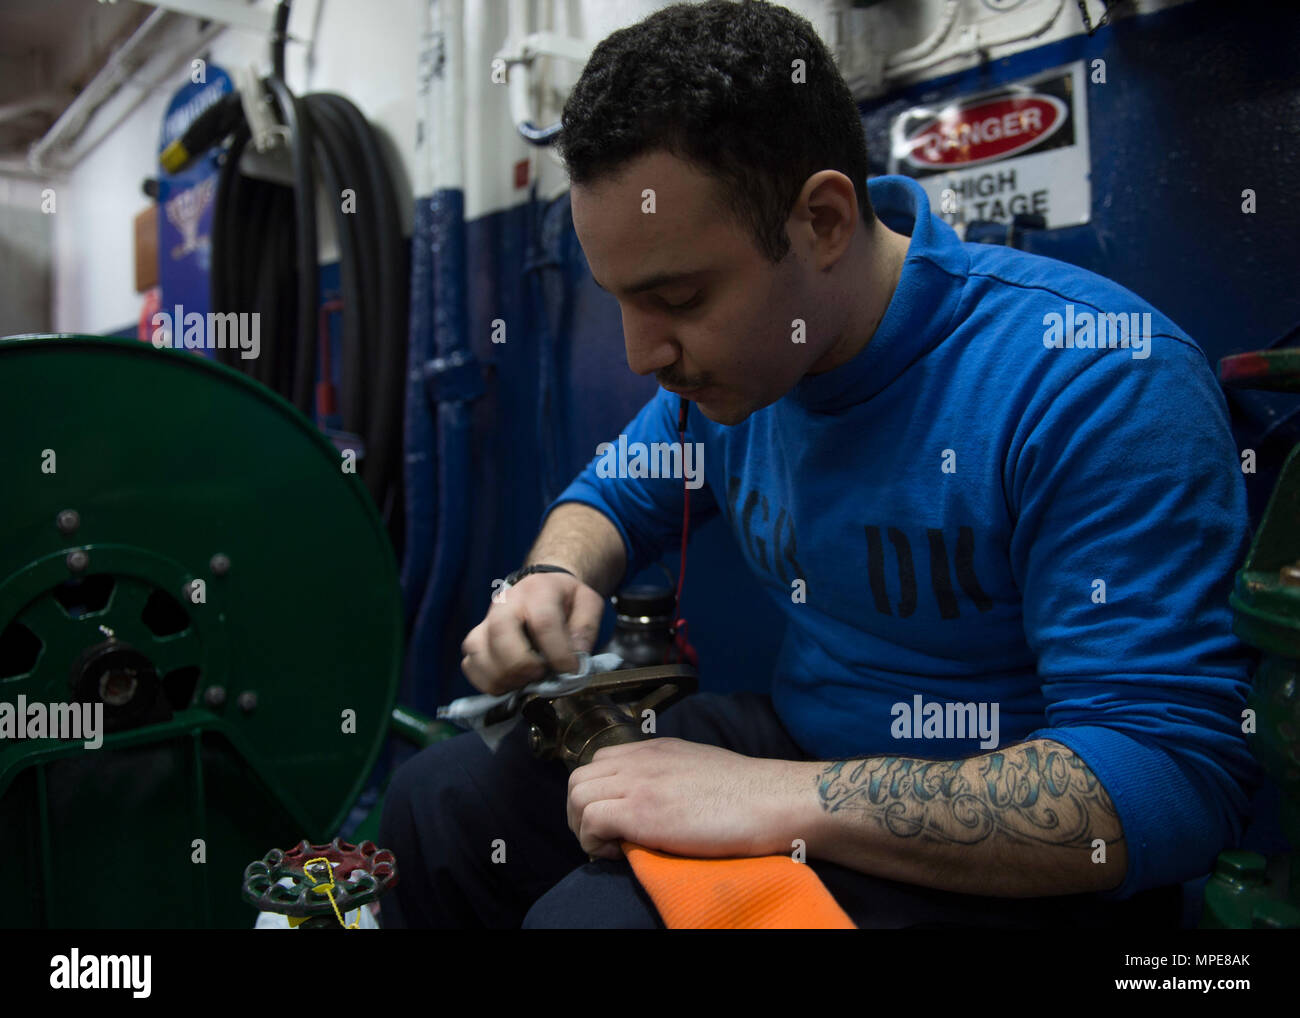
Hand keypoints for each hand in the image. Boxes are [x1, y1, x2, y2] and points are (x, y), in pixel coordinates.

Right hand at [460, 572, 604, 694]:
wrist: (541, 588)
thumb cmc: (564, 599)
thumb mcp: (588, 603)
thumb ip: (586, 628)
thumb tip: (576, 656)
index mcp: (538, 590)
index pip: (543, 622)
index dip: (558, 652)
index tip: (570, 670)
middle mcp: (505, 603)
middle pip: (500, 632)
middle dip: (523, 664)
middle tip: (541, 675)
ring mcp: (485, 621)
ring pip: (478, 650)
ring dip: (504, 676)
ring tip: (526, 681)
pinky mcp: (475, 640)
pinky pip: (469, 665)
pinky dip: (487, 681)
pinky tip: (509, 683)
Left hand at [566, 738, 806, 859]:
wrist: (768, 800)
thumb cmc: (745, 793)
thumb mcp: (698, 768)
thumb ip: (668, 776)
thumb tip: (653, 802)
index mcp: (654, 749)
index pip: (599, 761)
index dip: (598, 792)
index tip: (615, 820)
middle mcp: (639, 759)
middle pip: (578, 777)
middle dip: (580, 812)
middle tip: (605, 838)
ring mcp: (637, 783)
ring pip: (576, 795)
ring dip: (583, 827)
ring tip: (611, 847)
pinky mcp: (640, 812)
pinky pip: (591, 820)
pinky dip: (595, 841)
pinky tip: (621, 852)